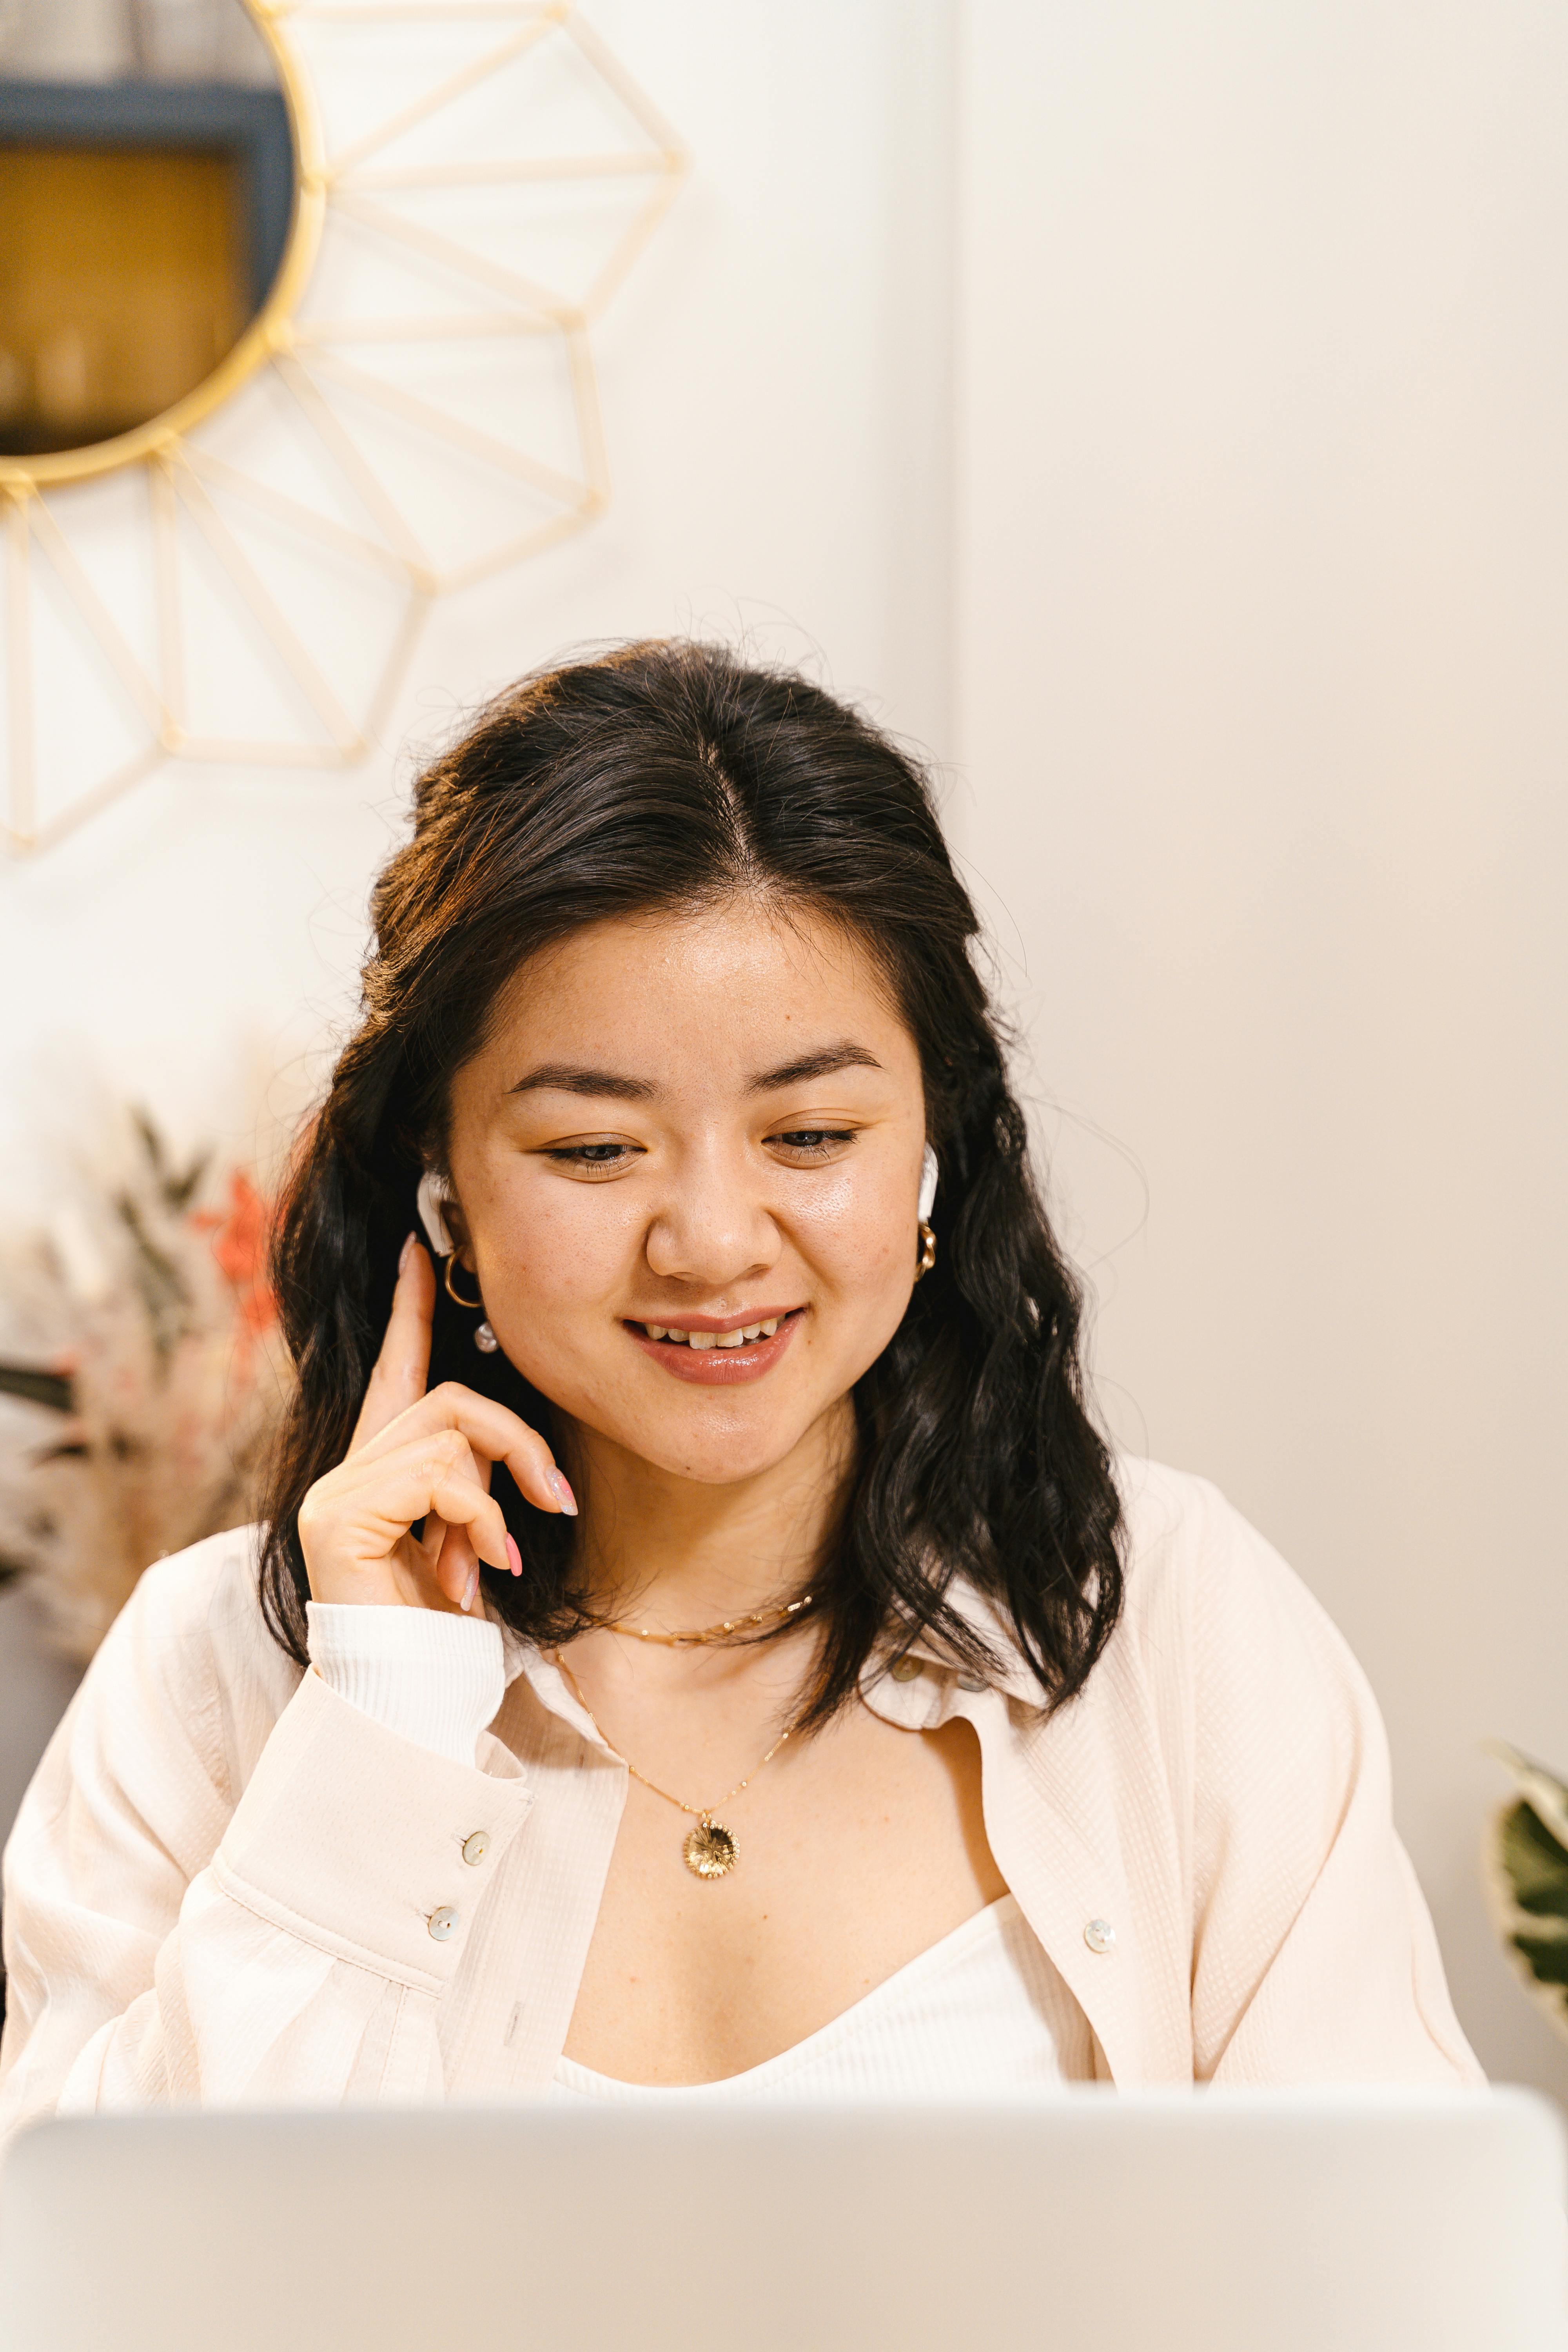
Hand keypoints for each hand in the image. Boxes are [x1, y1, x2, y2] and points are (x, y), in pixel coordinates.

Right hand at [297, 1236, 573, 1613]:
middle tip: (557, 1500)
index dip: (409, 1311)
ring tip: (497, 1558)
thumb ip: (475, 1486)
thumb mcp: (471, 1539)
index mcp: (382, 1470)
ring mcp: (336, 1492)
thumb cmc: (441, 1631)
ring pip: (447, 1437)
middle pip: (450, 1402)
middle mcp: (349, 1470)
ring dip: (495, 1496)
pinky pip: (433, 1478)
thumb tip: (512, 1462)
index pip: (397, 1372)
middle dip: (517, 1443)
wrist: (406, 1699)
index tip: (419, 1252)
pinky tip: (476, 1572)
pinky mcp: (338, 1517)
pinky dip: (473, 1519)